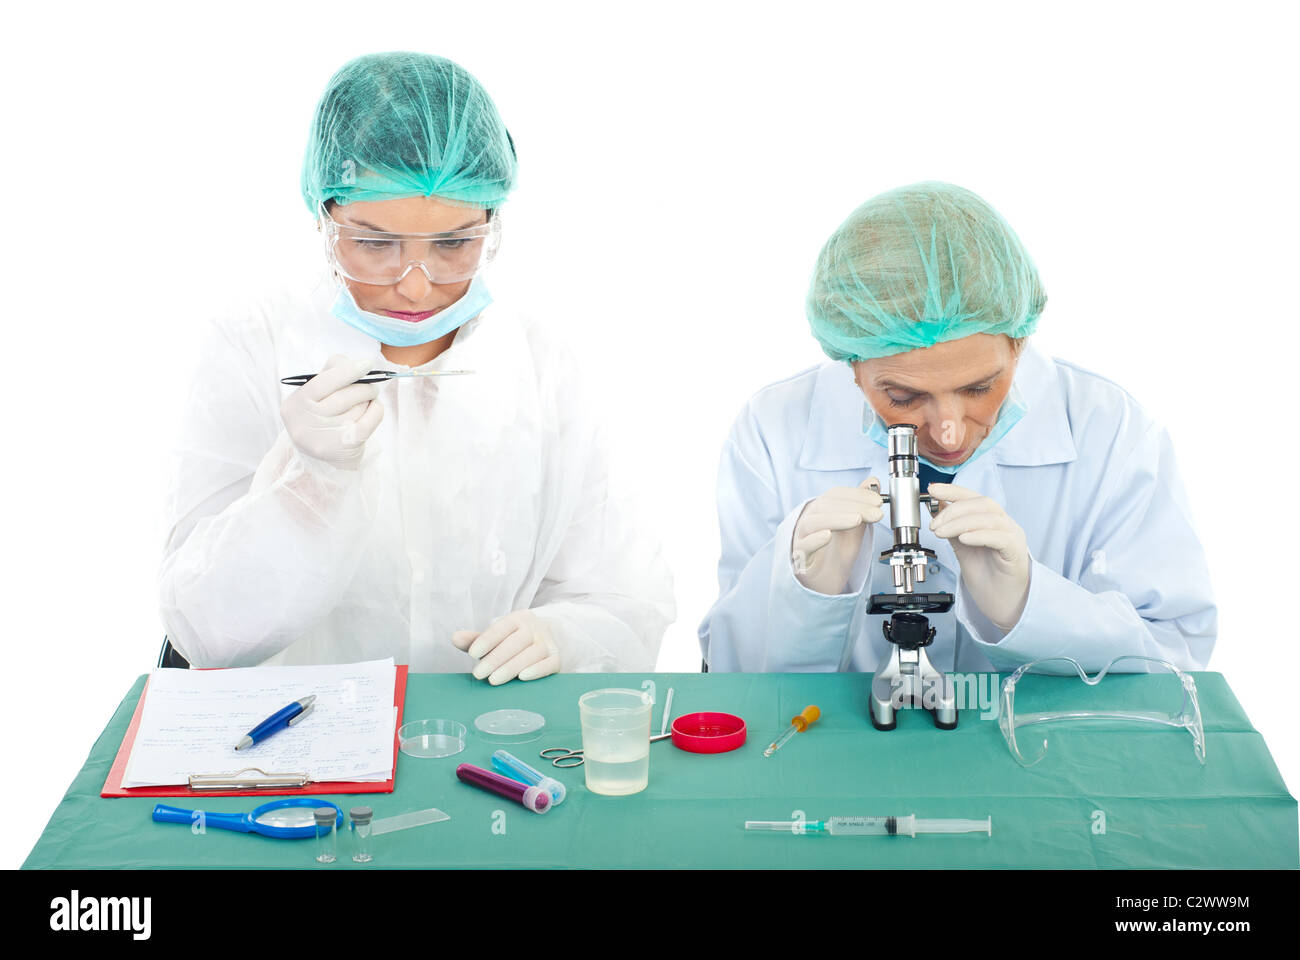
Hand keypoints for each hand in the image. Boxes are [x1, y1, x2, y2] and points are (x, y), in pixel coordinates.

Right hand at [280, 354, 383, 468]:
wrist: (322, 461)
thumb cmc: (320, 420)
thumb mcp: (314, 398)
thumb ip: (330, 375)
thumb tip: (355, 365)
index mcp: (294, 405)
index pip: (323, 382)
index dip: (348, 371)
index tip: (366, 364)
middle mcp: (306, 422)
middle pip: (344, 395)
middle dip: (364, 387)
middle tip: (372, 385)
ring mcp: (324, 436)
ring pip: (358, 407)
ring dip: (368, 400)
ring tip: (366, 401)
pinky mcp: (344, 446)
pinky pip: (369, 420)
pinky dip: (376, 410)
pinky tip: (374, 408)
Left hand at [451, 610, 559, 683]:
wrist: (548, 642)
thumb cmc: (514, 642)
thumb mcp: (495, 638)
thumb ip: (476, 640)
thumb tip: (454, 638)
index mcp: (518, 619)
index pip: (502, 627)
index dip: (487, 640)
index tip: (472, 654)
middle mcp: (535, 628)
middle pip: (516, 641)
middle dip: (496, 658)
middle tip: (478, 674)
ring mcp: (548, 642)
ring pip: (532, 653)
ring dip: (512, 666)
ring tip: (494, 680)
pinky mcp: (557, 658)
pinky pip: (549, 663)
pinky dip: (537, 670)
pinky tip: (522, 677)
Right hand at [791, 478, 883, 594]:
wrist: (825, 580)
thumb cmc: (836, 551)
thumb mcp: (854, 526)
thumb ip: (862, 504)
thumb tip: (873, 482)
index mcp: (821, 509)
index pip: (836, 495)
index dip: (857, 495)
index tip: (878, 501)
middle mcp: (809, 519)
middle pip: (825, 506)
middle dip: (854, 507)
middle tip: (876, 513)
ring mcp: (801, 537)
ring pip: (813, 522)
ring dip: (837, 519)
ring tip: (857, 520)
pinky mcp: (799, 556)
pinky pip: (803, 546)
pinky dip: (814, 539)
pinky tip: (827, 536)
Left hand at [927, 482, 1030, 630]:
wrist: (1003, 605)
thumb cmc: (987, 579)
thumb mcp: (962, 548)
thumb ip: (952, 529)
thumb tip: (937, 509)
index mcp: (992, 521)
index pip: (973, 497)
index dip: (952, 491)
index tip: (932, 489)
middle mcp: (1005, 525)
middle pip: (982, 504)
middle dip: (953, 510)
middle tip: (934, 524)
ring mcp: (1013, 537)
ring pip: (989, 518)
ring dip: (960, 523)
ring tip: (941, 533)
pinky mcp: (1016, 553)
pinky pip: (1000, 537)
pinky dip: (979, 534)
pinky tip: (963, 539)